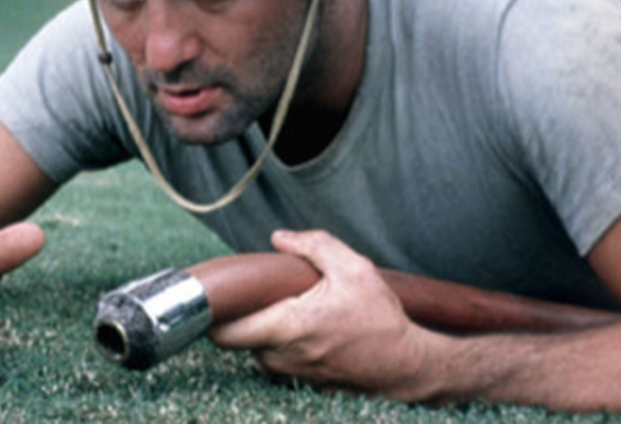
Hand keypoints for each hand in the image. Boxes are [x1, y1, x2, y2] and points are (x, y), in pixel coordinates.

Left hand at [209, 230, 438, 397]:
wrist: (408, 365)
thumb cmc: (381, 319)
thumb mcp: (355, 269)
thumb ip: (315, 245)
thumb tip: (279, 237)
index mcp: (288, 327)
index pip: (224, 332)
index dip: (212, 315)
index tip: (218, 296)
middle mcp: (284, 357)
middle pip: (236, 340)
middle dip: (239, 318)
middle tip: (254, 296)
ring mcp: (293, 375)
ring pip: (257, 351)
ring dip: (262, 332)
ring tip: (287, 310)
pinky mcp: (305, 384)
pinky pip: (279, 362)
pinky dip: (281, 346)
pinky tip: (304, 329)